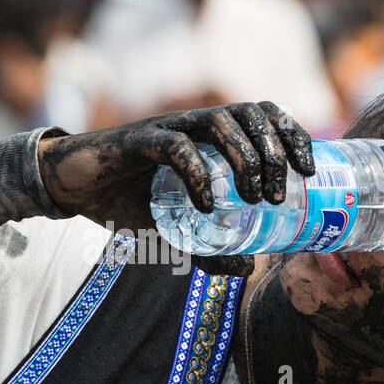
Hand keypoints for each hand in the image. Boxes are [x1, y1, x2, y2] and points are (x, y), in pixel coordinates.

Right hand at [37, 102, 313, 274]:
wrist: (73, 188)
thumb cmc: (125, 198)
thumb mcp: (175, 230)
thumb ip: (209, 248)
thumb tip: (249, 270)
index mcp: (210, 134)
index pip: (264, 115)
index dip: (292, 135)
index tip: (310, 171)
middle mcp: (193, 122)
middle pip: (250, 114)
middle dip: (275, 152)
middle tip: (278, 196)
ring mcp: (167, 126)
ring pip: (220, 120)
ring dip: (246, 157)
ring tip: (253, 198)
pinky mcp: (138, 139)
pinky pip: (176, 146)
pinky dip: (198, 175)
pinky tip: (205, 205)